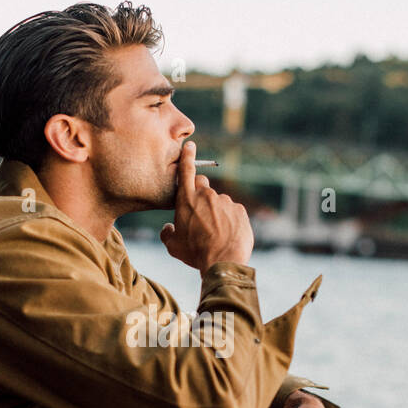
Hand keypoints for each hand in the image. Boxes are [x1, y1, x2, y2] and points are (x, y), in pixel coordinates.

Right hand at [160, 140, 253, 275]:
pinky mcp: (240, 210)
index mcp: (187, 199)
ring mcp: (225, 202)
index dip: (188, 156)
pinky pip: (233, 212)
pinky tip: (227, 236)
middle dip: (200, 194)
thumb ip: (167, 233)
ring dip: (216, 212)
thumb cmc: (194, 254)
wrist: (223, 262)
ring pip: (219, 202)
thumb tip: (168, 227)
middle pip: (203, 185)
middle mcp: (206, 195)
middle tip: (201, 214)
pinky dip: (230, 221)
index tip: (190, 146)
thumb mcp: (173, 246)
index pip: (186, 170)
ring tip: (216, 234)